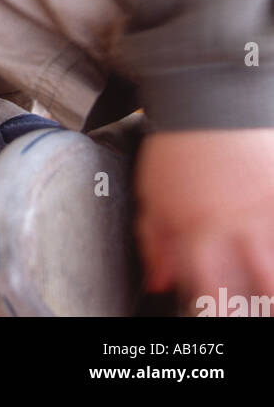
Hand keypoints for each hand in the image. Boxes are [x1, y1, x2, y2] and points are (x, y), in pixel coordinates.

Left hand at [133, 129, 273, 312]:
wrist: (205, 95)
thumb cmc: (175, 143)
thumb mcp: (151, 192)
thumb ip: (154, 241)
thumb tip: (158, 281)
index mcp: (196, 231)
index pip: (211, 293)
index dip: (217, 313)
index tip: (220, 316)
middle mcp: (235, 227)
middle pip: (259, 290)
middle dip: (260, 307)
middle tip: (256, 309)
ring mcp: (266, 211)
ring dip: (272, 283)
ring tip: (268, 293)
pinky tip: (273, 251)